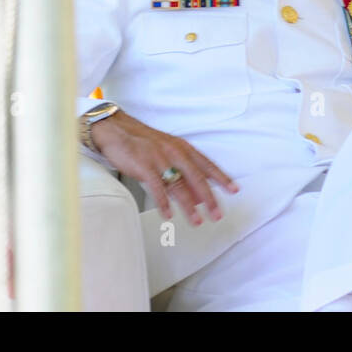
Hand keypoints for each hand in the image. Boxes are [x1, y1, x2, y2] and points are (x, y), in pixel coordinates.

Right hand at [89, 110, 238, 224]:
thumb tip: (199, 192)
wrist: (117, 130)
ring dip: (189, 206)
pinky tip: (168, 215)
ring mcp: (159, 159)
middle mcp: (175, 152)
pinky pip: (157, 188)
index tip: (234, 189)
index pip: (207, 164)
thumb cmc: (143, 142)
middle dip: (209, 198)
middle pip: (197, 178)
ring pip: (178, 185)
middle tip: (217, 215)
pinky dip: (163, 203)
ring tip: (196, 221)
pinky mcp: (144, 166)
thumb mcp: (168, 149)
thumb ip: (184, 168)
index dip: (221, 178)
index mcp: (183, 148)